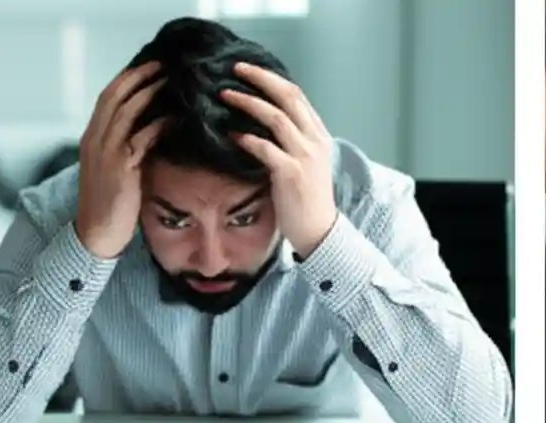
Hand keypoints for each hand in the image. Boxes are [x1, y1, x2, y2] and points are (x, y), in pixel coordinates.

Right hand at [75, 61, 166, 258]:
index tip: (148, 66)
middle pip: (115, 96)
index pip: (107, 98)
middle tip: (163, 64)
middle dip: (138, 77)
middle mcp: (95, 139)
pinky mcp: (121, 168)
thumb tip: (154, 129)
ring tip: (170, 81)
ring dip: (149, 93)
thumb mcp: (115, 168)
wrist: (97, 233)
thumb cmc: (112, 203)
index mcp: (92, 138)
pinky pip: (140, 139)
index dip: (127, 79)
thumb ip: (128, 147)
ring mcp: (106, 152)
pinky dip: (158, 125)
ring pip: (126, 112)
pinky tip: (175, 118)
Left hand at [223, 63, 337, 257]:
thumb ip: (291, 141)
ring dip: (248, 103)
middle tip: (236, 69)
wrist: (319, 230)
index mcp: (319, 135)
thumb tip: (260, 122)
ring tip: (226, 95)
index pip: (297, 96)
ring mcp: (305, 156)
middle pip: (288, 97)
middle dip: (260, 79)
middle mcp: (315, 141)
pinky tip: (232, 134)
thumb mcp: (306, 162)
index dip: (272, 78)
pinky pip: (265, 148)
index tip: (249, 70)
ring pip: (276, 117)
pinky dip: (246, 138)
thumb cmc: (307, 198)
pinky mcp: (291, 173)